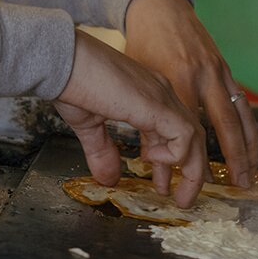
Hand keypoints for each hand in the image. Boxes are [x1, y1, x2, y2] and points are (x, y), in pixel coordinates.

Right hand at [55, 27, 208, 207]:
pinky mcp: (156, 105)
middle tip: (183, 198)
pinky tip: (151, 161)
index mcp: (146, 93)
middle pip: (192, 133)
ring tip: (180, 195)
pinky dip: (176, 156)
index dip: (171, 158)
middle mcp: (159, 91)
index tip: (162, 183)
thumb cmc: (70, 81)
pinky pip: (184, 136)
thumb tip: (109, 179)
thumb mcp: (89, 124)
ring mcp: (160, 96)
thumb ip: (102, 150)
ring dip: (191, 170)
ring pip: (195, 137)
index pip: (173, 127)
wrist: (62, 60)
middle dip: (191, 169)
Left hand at [122, 0, 257, 190]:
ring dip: (249, 147)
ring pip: (241, 115)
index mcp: (177, 79)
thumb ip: (145, 124)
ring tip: (249, 174)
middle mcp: (202, 75)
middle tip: (237, 186)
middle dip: (233, 158)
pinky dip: (248, 126)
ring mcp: (218, 70)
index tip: (192, 182)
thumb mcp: (137, 82)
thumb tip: (154, 163)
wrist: (157, 7)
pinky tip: (249, 145)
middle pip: (224, 125)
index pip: (190, 129)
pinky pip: (242, 102)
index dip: (192, 159)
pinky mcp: (225, 67)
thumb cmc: (141, 44)